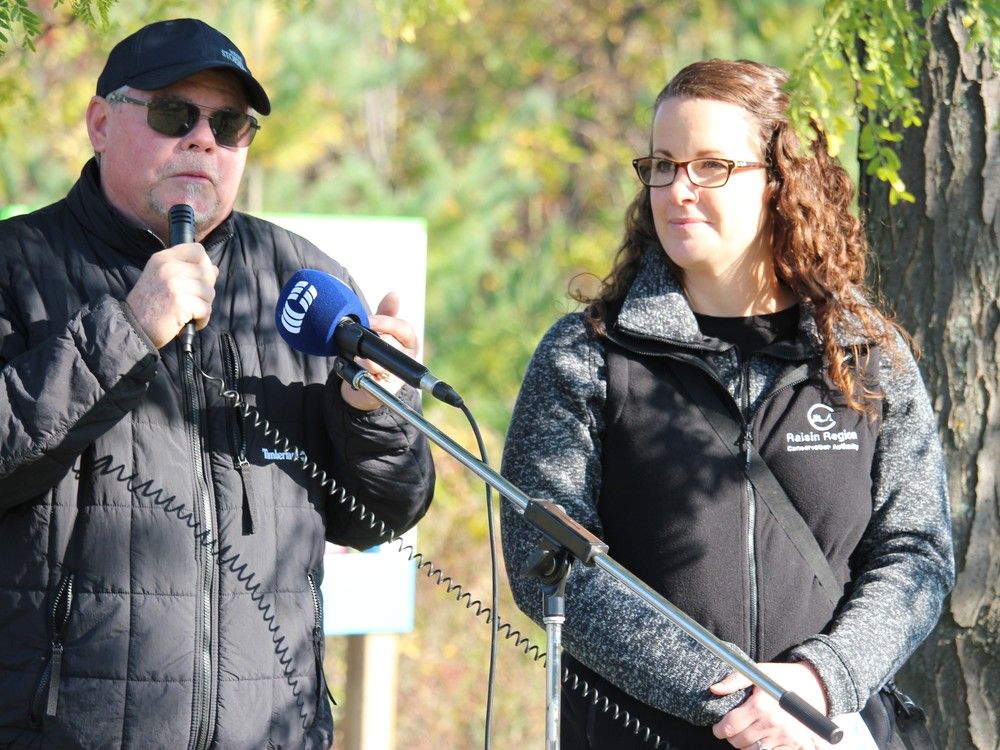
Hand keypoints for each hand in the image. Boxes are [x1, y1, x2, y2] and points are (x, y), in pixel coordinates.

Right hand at [125, 242, 218, 348]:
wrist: (132, 327)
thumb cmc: (150, 306)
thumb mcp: (163, 279)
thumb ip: (187, 271)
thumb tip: (215, 269)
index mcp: (163, 258)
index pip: (197, 250)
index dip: (205, 264)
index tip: (199, 279)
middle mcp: (169, 267)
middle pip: (207, 273)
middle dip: (205, 291)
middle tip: (191, 303)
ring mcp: (175, 284)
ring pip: (209, 292)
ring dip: (203, 307)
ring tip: (187, 313)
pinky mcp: (181, 302)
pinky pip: (206, 309)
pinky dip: (202, 320)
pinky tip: (188, 323)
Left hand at [340, 291, 418, 410]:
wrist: (365, 383)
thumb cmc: (376, 354)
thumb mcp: (381, 331)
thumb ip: (386, 314)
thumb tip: (394, 294)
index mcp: (408, 342)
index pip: (404, 328)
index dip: (386, 322)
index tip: (369, 320)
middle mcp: (406, 358)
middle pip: (391, 344)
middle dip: (374, 340)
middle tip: (359, 338)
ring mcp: (397, 376)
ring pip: (380, 363)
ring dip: (365, 359)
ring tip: (355, 356)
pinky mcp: (384, 391)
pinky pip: (371, 380)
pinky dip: (359, 373)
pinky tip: (355, 368)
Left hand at [710, 662, 831, 749]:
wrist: (814, 685)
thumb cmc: (782, 678)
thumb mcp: (758, 672)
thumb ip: (734, 680)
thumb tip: (714, 689)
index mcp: (760, 706)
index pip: (730, 726)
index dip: (719, 729)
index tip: (718, 729)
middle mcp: (772, 724)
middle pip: (740, 741)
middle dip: (732, 737)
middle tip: (733, 731)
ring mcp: (785, 737)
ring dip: (746, 746)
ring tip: (746, 735)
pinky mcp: (796, 745)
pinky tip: (762, 740)